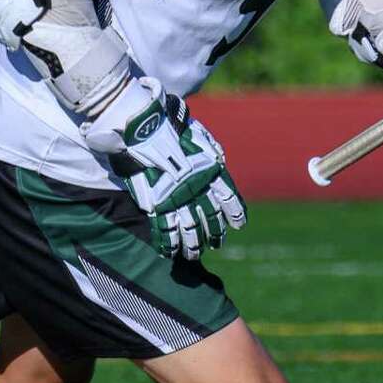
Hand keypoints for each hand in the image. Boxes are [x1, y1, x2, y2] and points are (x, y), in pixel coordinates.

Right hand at [83, 78, 247, 259]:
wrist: (144, 128)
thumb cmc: (170, 128)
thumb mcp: (198, 136)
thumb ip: (210, 151)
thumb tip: (219, 160)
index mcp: (210, 171)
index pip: (229, 199)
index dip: (235, 214)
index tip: (238, 225)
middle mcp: (198, 188)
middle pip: (211, 219)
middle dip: (215, 234)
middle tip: (216, 243)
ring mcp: (177, 198)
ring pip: (190, 230)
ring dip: (192, 246)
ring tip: (192, 254)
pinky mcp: (156, 203)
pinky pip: (165, 230)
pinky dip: (168, 244)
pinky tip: (169, 252)